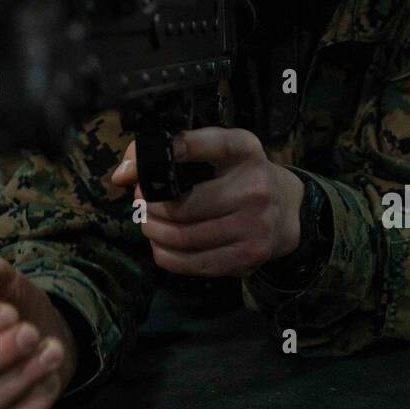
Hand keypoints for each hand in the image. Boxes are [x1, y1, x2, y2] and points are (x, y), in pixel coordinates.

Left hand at [111, 127, 304, 276]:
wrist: (288, 209)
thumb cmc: (239, 176)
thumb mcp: (216, 152)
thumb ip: (167, 155)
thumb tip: (121, 175)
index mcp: (244, 149)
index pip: (205, 145)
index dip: (169, 153)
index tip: (137, 167)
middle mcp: (254, 186)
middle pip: (183, 206)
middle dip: (149, 207)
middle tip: (140, 203)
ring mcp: (255, 224)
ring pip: (184, 237)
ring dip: (154, 232)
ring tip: (147, 223)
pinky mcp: (249, 255)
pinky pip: (195, 263)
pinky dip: (167, 255)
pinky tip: (161, 245)